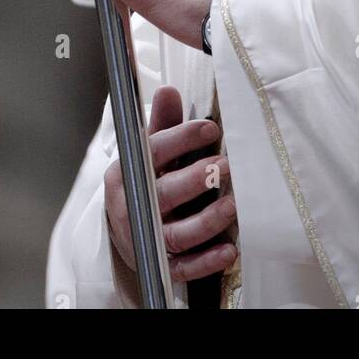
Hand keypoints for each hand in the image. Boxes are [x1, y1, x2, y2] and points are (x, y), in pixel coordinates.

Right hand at [105, 86, 237, 284]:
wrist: (126, 228)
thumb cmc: (145, 182)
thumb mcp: (148, 151)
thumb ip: (162, 124)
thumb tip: (168, 90)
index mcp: (129, 173)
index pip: (153, 153)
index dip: (181, 139)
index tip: (211, 128)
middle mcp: (137, 206)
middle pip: (163, 195)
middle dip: (195, 180)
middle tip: (224, 167)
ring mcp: (149, 237)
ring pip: (176, 234)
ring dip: (206, 221)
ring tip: (232, 206)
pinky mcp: (163, 264)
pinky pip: (184, 268)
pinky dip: (206, 262)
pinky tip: (228, 250)